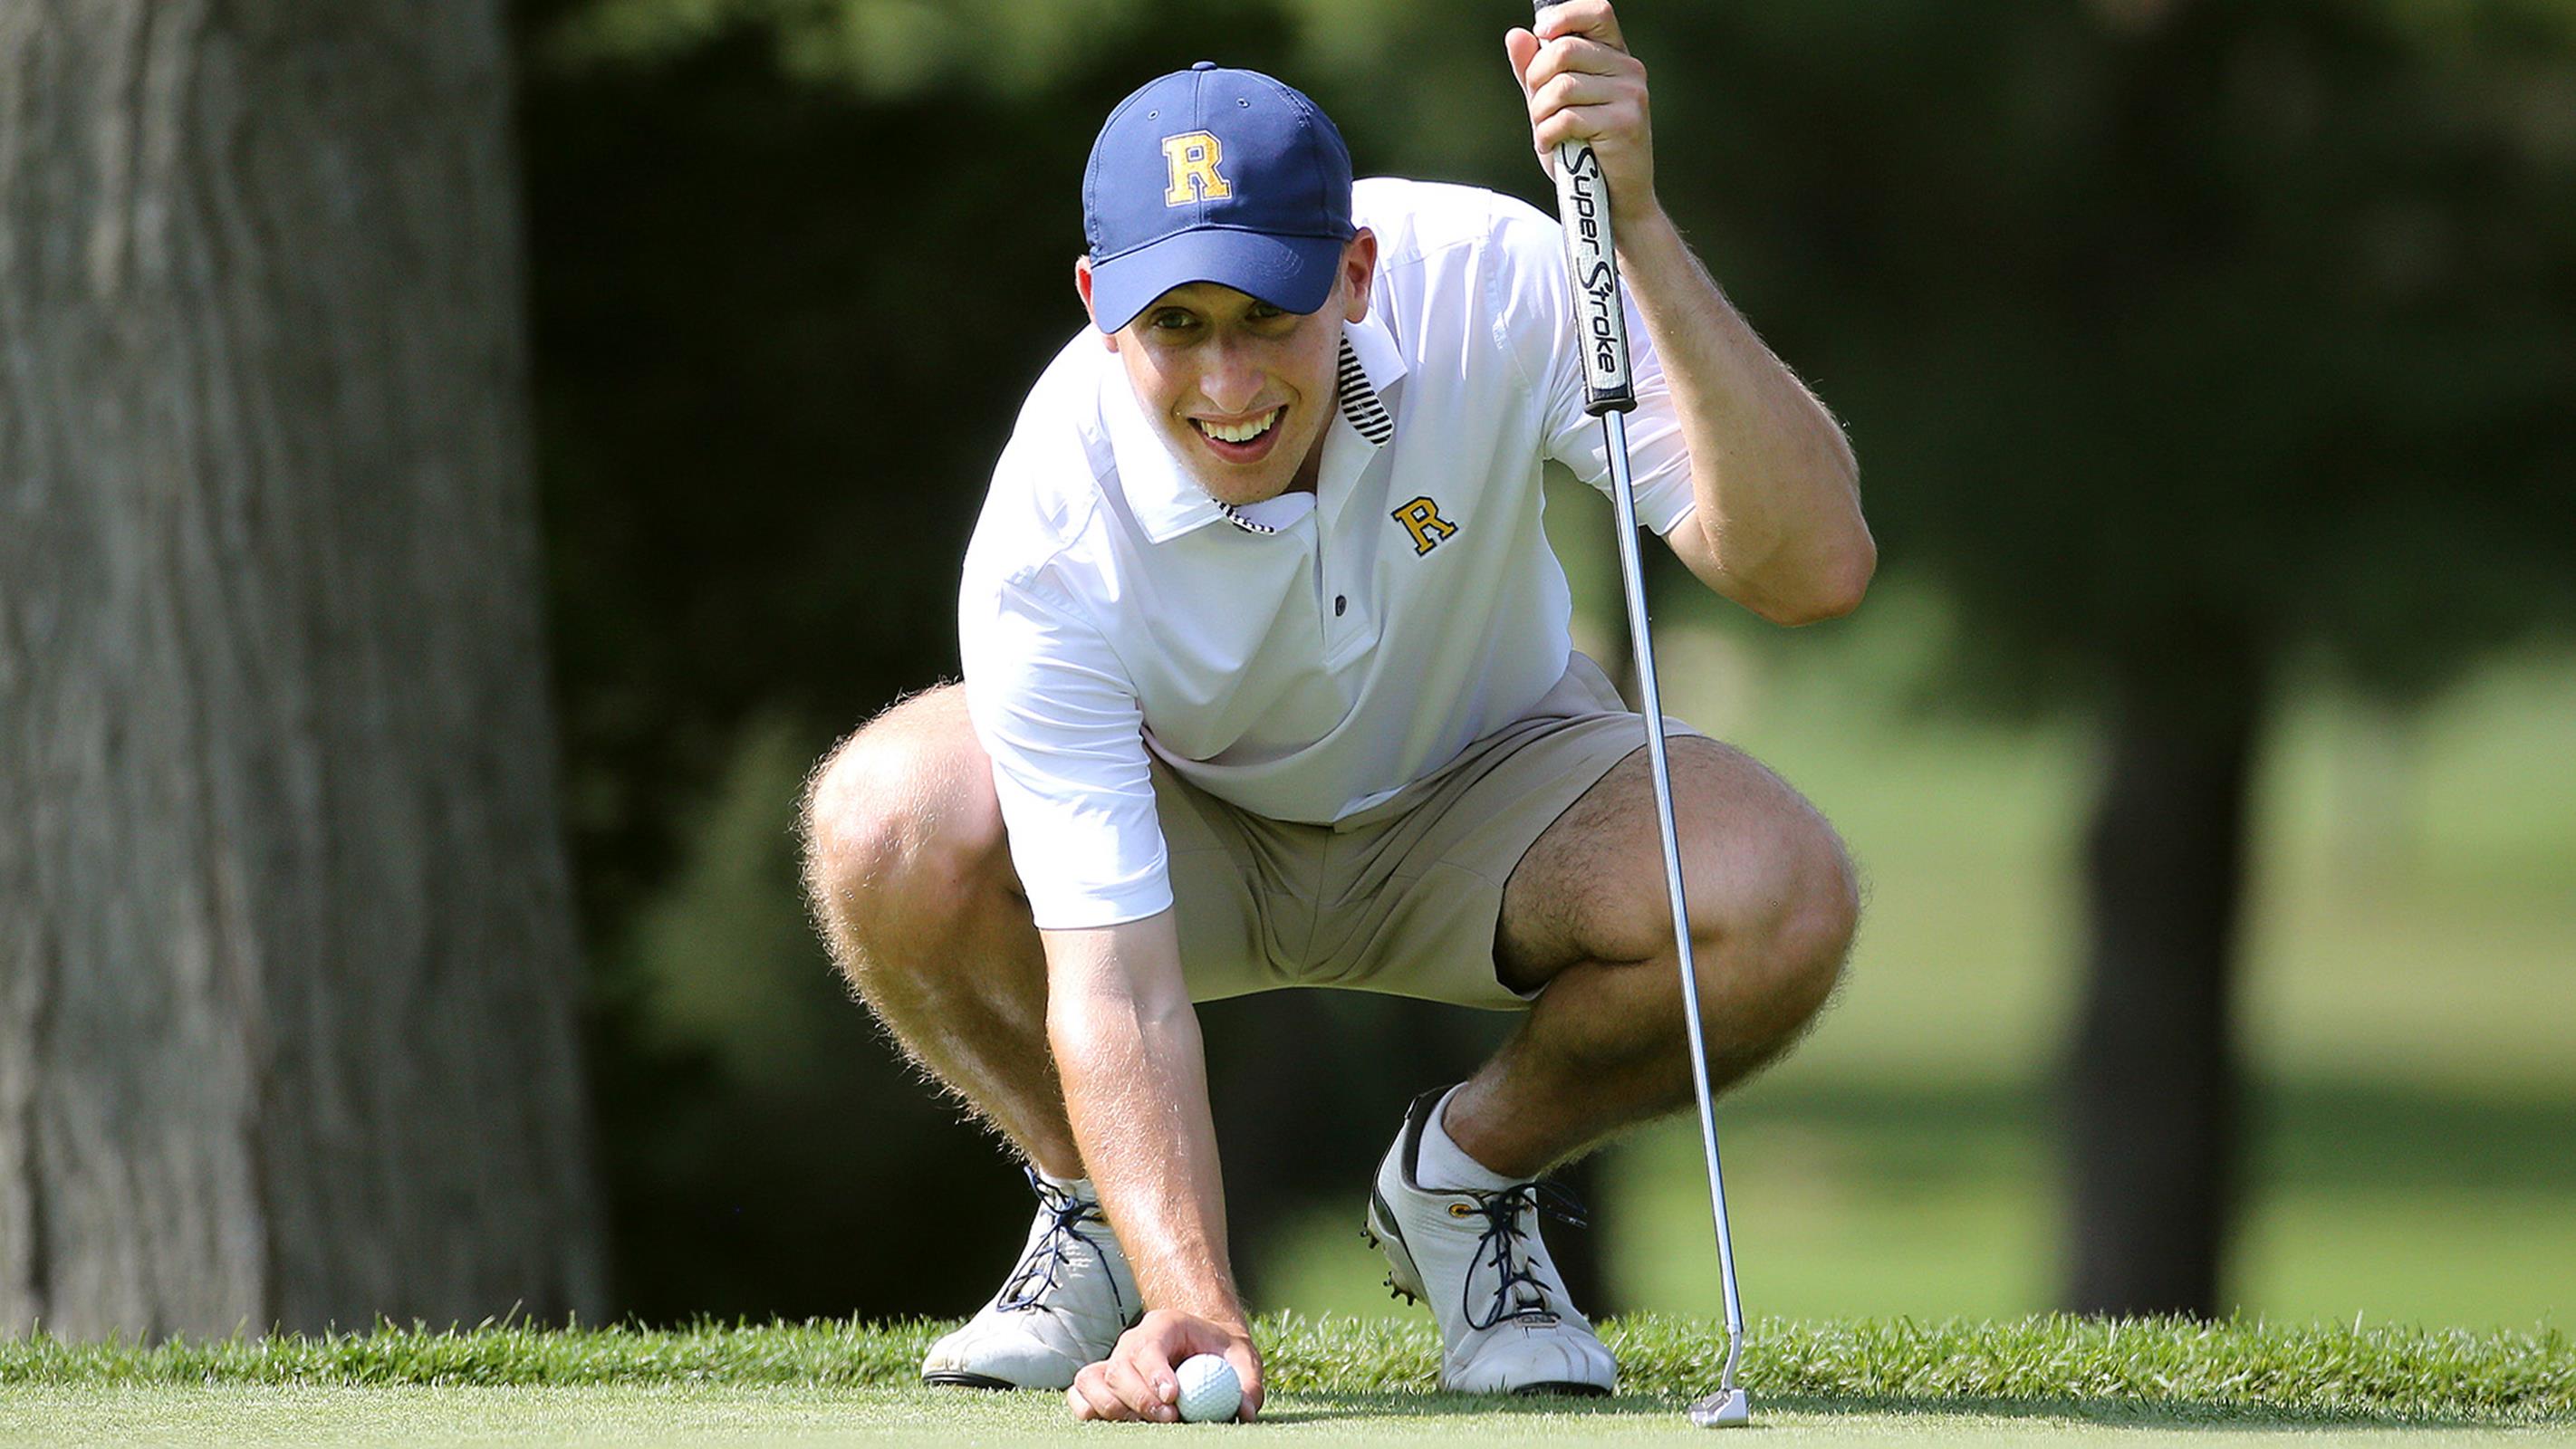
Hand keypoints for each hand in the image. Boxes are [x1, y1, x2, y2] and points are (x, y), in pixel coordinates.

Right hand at [1065, 1308, 1263, 1422]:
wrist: (1201, 1347)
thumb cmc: (1222, 1353)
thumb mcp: (1243, 1359)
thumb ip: (1248, 1384)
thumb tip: (1245, 1411)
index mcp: (1164, 1325)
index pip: (1149, 1346)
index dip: (1155, 1373)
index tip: (1172, 1399)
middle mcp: (1132, 1341)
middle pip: (1118, 1368)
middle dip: (1139, 1398)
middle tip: (1169, 1419)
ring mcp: (1114, 1361)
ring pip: (1092, 1381)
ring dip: (1112, 1407)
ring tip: (1144, 1424)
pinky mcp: (1103, 1382)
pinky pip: (1080, 1393)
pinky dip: (1088, 1409)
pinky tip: (1114, 1422)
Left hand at [1506, 0, 1658, 229]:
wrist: (1613, 200)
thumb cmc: (1583, 153)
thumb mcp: (1552, 107)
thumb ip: (1535, 72)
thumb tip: (1517, 34)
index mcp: (1614, 57)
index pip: (1596, 12)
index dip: (1564, 15)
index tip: (1541, 34)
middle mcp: (1629, 69)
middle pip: (1563, 50)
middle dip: (1535, 81)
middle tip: (1537, 110)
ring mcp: (1631, 94)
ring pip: (1561, 86)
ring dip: (1540, 115)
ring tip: (1545, 132)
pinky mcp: (1626, 122)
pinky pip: (1567, 117)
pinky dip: (1547, 136)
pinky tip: (1550, 146)